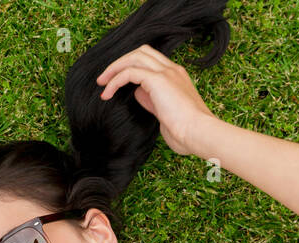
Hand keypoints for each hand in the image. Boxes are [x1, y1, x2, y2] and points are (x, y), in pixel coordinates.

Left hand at [96, 43, 216, 155]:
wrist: (197, 133)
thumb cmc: (184, 131)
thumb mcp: (165, 112)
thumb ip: (152, 100)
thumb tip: (137, 92)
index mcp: (176, 76)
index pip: (151, 60)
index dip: (131, 67)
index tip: (115, 83)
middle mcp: (172, 70)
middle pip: (141, 52)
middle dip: (120, 63)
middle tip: (103, 80)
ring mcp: (166, 72)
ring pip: (134, 57)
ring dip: (114, 68)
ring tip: (101, 84)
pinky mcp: (158, 80)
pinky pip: (129, 72)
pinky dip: (115, 81)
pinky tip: (107, 94)